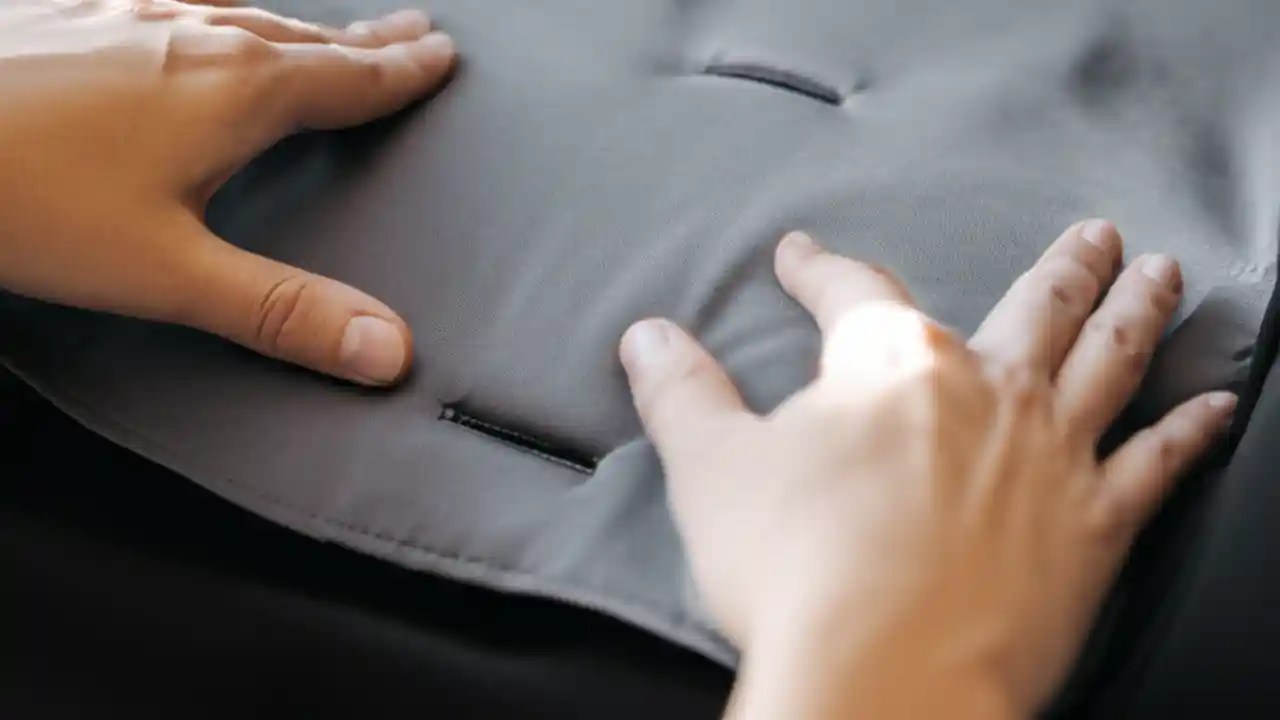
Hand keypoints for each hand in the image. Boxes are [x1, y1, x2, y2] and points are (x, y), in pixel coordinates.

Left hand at [0, 0, 455, 384]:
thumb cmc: (22, 197)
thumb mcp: (168, 274)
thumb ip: (281, 312)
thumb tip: (387, 349)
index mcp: (236, 91)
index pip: (349, 81)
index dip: (401, 72)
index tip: (442, 56)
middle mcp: (193, 35)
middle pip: (306, 38)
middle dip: (367, 40)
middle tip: (413, 30)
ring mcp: (129, 13)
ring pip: (242, 15)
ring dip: (299, 27)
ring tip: (325, 34)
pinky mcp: (72, 13)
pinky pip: (176, 4)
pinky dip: (217, 15)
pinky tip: (191, 19)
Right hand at [619, 221, 1234, 717]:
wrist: (881, 671)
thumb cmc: (795, 569)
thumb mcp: (712, 469)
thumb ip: (681, 392)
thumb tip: (645, 335)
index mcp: (888, 367)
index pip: (853, 291)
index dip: (822, 268)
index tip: (804, 255)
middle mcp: (983, 389)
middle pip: (1032, 302)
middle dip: (1062, 263)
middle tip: (1093, 233)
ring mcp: (1048, 452)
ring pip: (1106, 356)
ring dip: (1135, 307)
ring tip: (1159, 270)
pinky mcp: (1093, 524)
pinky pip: (1156, 463)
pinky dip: (1189, 430)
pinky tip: (1214, 404)